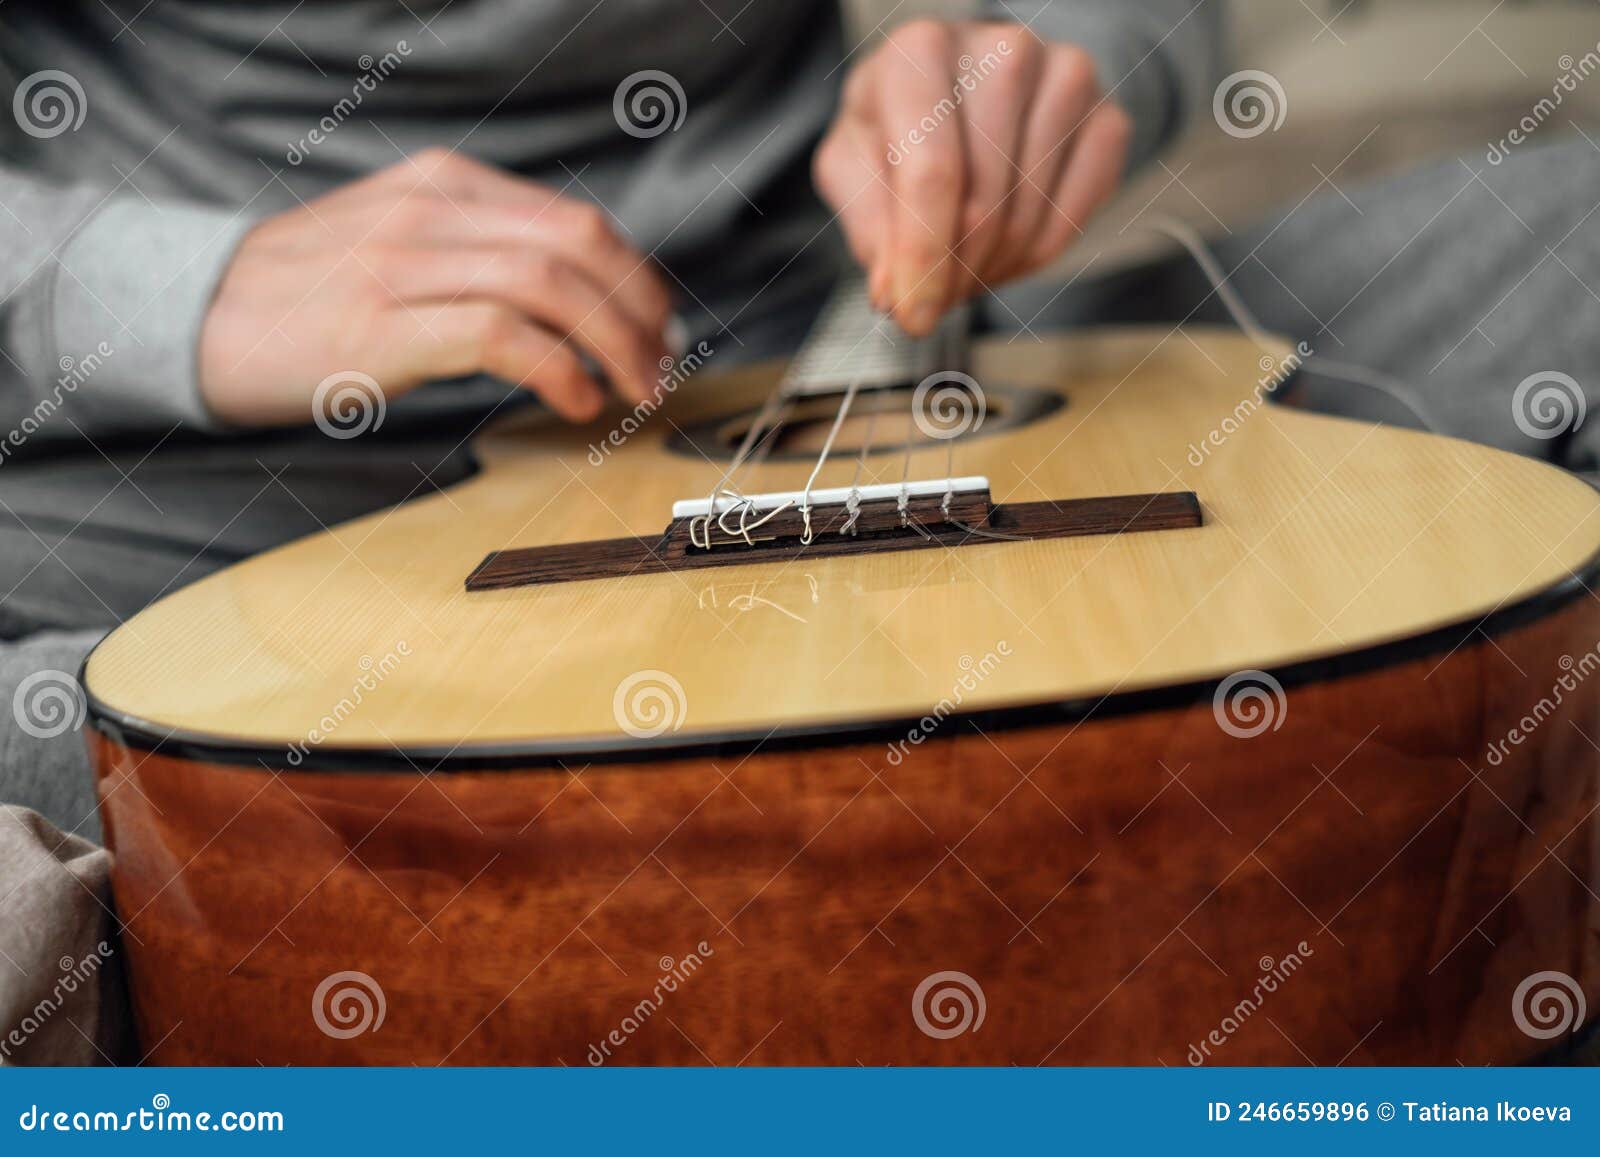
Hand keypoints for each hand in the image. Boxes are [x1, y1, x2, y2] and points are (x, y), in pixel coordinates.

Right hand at [199, 148, 674, 425]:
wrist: (199, 318)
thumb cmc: (308, 297)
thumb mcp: (398, 243)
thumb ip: (477, 253)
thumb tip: (578, 303)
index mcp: (443, 184)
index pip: (575, 222)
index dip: (635, 281)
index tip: (659, 330)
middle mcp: (433, 210)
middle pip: (580, 246)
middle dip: (640, 312)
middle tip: (659, 366)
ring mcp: (408, 264)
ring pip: (553, 286)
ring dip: (615, 347)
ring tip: (632, 391)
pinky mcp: (389, 324)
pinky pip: (504, 336)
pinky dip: (559, 370)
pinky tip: (576, 401)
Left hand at [814, 20, 1131, 334]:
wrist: (970, 84)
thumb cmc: (904, 123)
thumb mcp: (856, 164)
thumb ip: (869, 225)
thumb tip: (894, 292)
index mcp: (921, 51)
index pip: (932, 171)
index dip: (923, 258)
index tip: (915, 317)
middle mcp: (1000, 53)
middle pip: (983, 203)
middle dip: (953, 271)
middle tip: (934, 295)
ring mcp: (1065, 79)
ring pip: (1028, 218)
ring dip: (990, 266)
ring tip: (964, 260)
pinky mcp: (1106, 116)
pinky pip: (1073, 219)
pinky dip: (1035, 255)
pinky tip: (1005, 247)